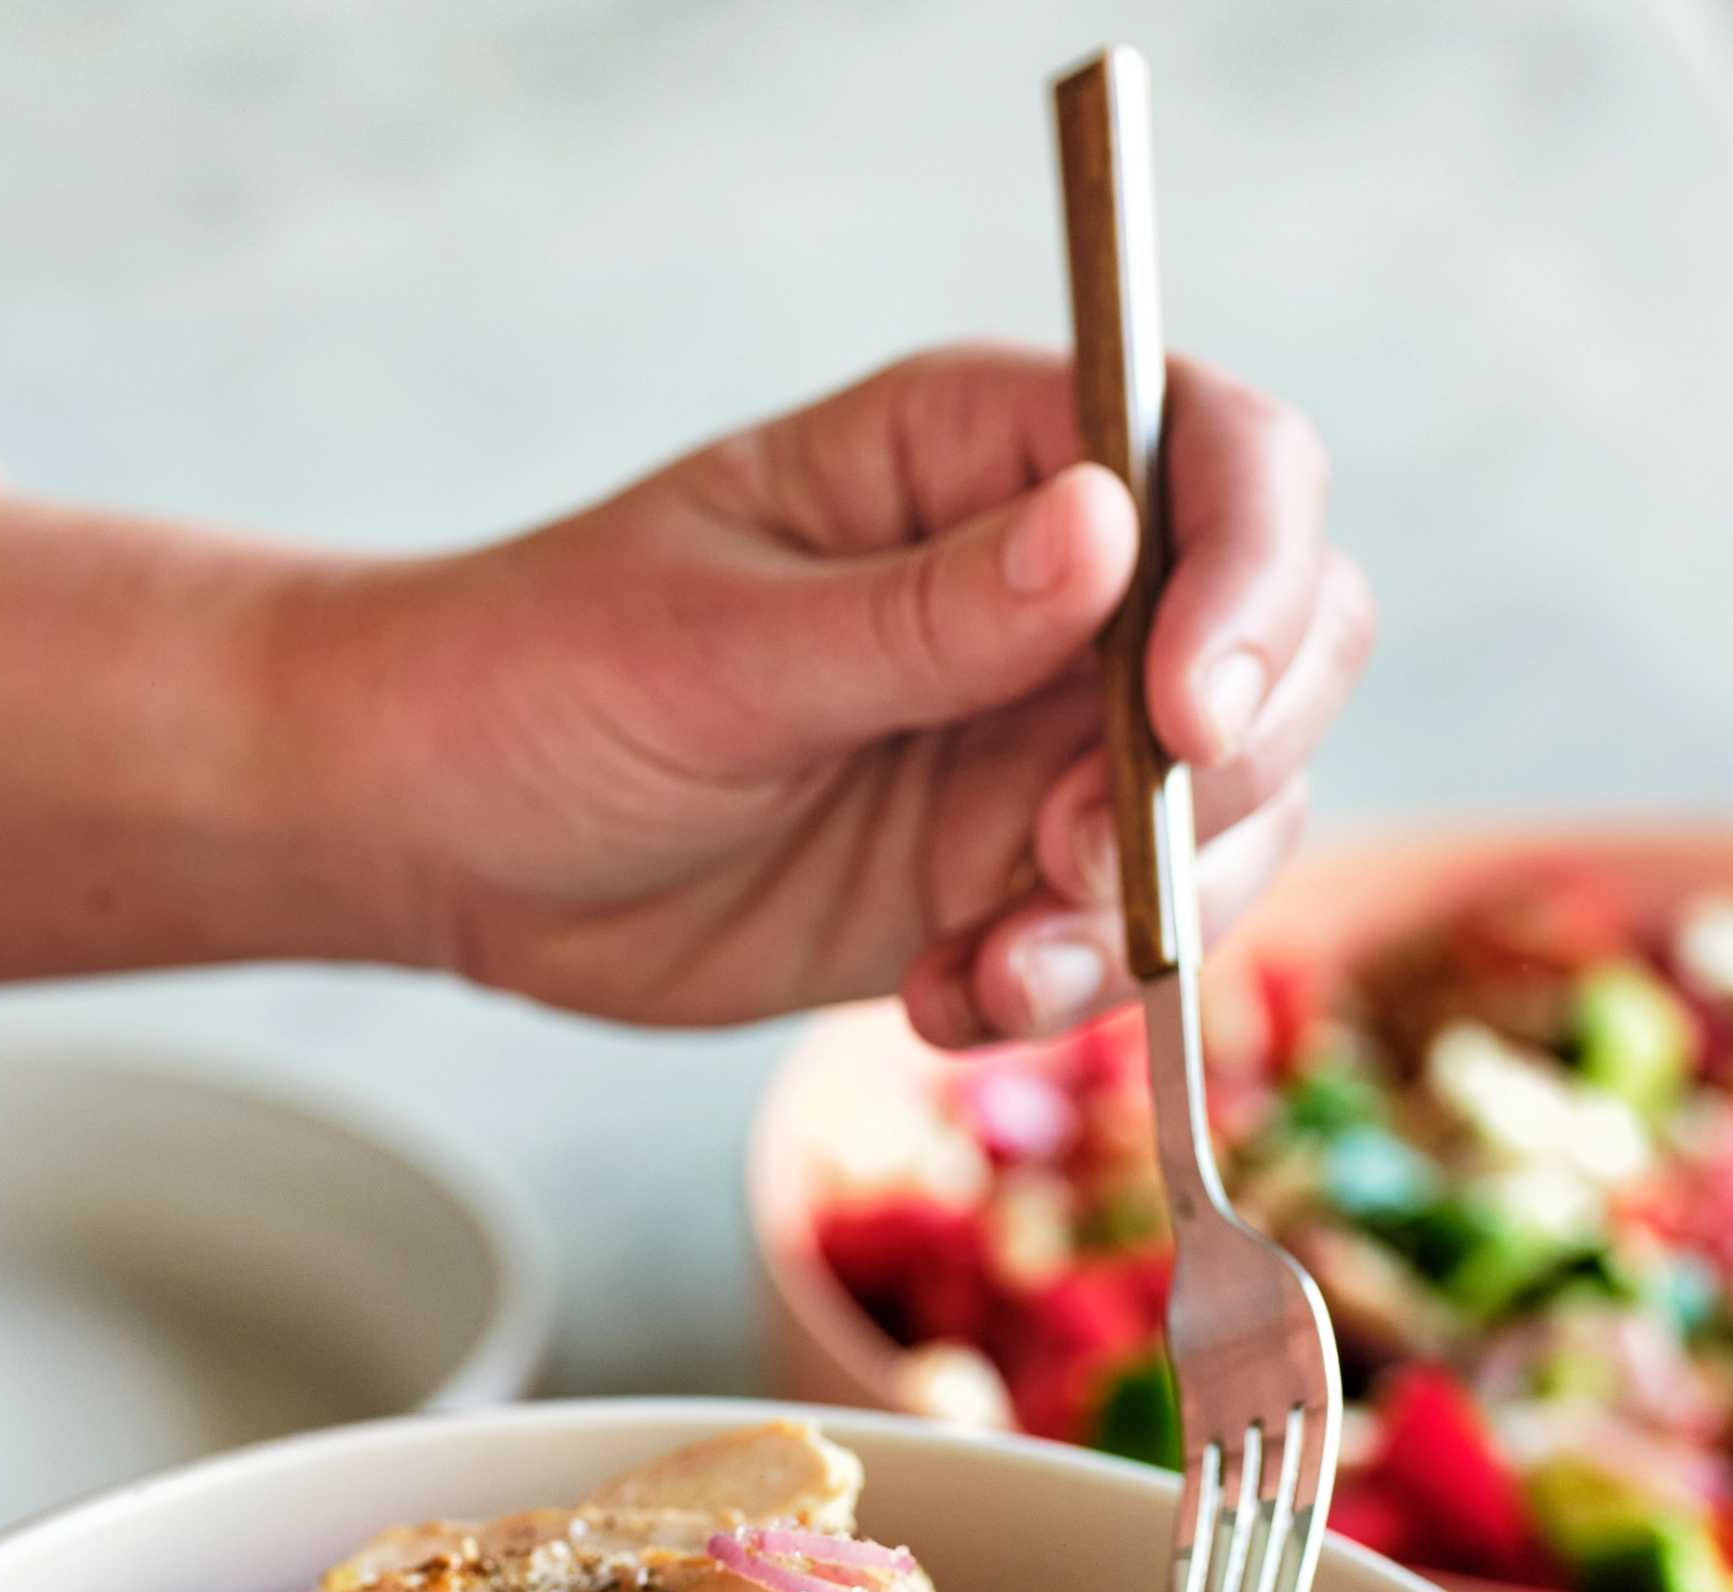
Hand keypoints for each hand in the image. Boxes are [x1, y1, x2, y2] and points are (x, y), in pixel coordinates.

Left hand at [335, 344, 1370, 1044]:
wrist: (445, 839)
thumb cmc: (539, 680)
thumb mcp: (712, 648)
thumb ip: (917, 615)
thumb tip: (1105, 532)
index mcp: (981, 452)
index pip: (1224, 460)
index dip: (1248, 581)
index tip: (1184, 719)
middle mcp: (1051, 583)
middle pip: (1287, 641)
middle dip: (1222, 774)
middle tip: (1065, 862)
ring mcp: (1038, 734)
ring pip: (1233, 811)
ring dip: (1149, 908)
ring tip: (992, 965)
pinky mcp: (1005, 872)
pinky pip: (1125, 934)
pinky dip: (1067, 987)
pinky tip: (940, 998)